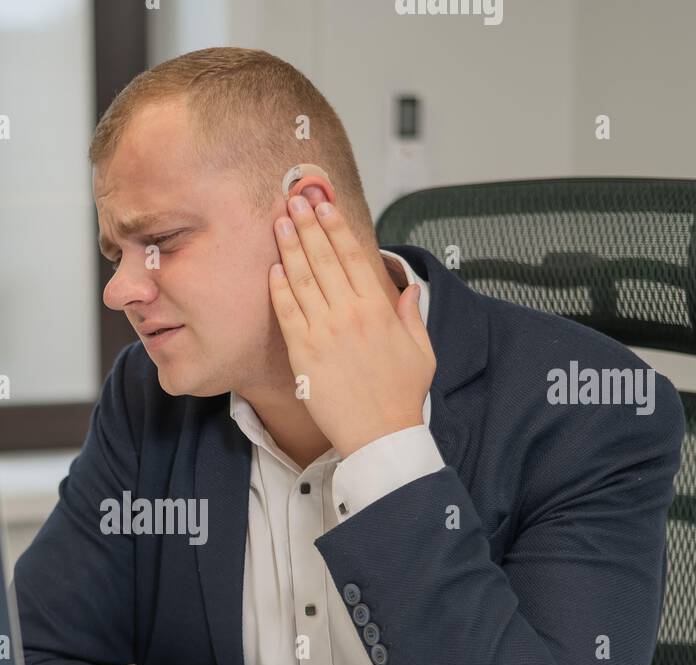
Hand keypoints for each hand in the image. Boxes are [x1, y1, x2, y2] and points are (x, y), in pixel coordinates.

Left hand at [268, 194, 435, 456]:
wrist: (379, 435)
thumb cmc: (401, 398)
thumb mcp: (422, 351)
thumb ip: (412, 315)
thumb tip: (408, 290)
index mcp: (379, 310)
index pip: (355, 256)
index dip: (337, 227)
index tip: (325, 206)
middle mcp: (350, 315)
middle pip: (325, 259)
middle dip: (308, 225)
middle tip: (295, 199)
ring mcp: (324, 333)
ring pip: (303, 280)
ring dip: (290, 248)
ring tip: (280, 222)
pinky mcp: (303, 354)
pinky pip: (287, 313)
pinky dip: (279, 289)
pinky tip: (272, 269)